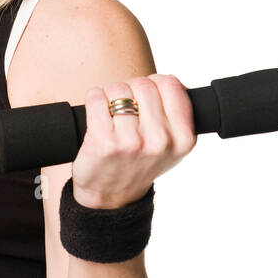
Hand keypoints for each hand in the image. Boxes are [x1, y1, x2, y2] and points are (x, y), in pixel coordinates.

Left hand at [69, 73, 196, 207]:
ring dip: (110, 95)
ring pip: (118, 89)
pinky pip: (96, 98)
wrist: (111, 196)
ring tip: (112, 114)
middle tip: (126, 107)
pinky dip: (94, 100)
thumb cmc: (140, 164)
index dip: (155, 83)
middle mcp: (160, 140)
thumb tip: (166, 81)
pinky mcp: (104, 142)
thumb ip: (176, 114)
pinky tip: (97, 115)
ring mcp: (132, 141)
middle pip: (143, 84)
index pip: (171, 84)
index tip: (146, 96)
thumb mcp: (172, 146)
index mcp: (183, 138)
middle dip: (131, 89)